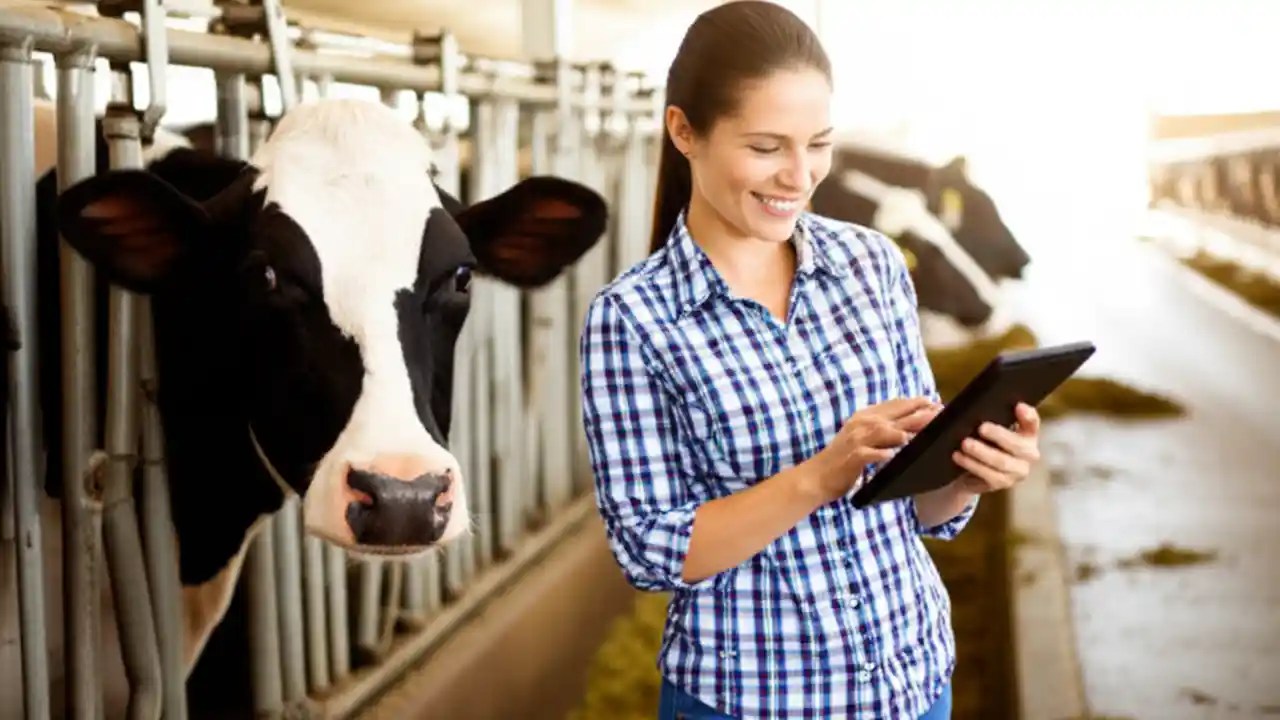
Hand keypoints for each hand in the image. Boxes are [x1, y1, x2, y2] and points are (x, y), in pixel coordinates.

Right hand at [802, 396, 942, 504]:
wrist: (817, 476)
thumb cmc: (843, 459)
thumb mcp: (861, 438)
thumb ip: (881, 429)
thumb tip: (907, 426)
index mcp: (864, 417)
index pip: (894, 405)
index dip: (915, 402)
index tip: (935, 403)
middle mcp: (861, 424)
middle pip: (894, 415)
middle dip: (919, 413)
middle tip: (940, 413)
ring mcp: (856, 440)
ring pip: (885, 431)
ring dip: (905, 430)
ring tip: (926, 431)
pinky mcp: (852, 457)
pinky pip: (869, 453)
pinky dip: (882, 454)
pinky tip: (894, 455)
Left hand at [951, 402, 1040, 493]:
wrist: (966, 470)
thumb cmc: (977, 439)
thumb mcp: (982, 427)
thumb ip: (983, 416)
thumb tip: (966, 406)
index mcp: (1026, 433)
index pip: (1032, 422)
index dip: (1028, 415)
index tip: (1018, 406)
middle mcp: (1028, 453)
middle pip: (1018, 445)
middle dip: (999, 435)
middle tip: (982, 427)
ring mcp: (1017, 471)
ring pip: (1002, 462)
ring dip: (982, 453)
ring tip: (965, 444)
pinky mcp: (1002, 484)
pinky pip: (989, 476)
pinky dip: (972, 465)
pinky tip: (959, 457)